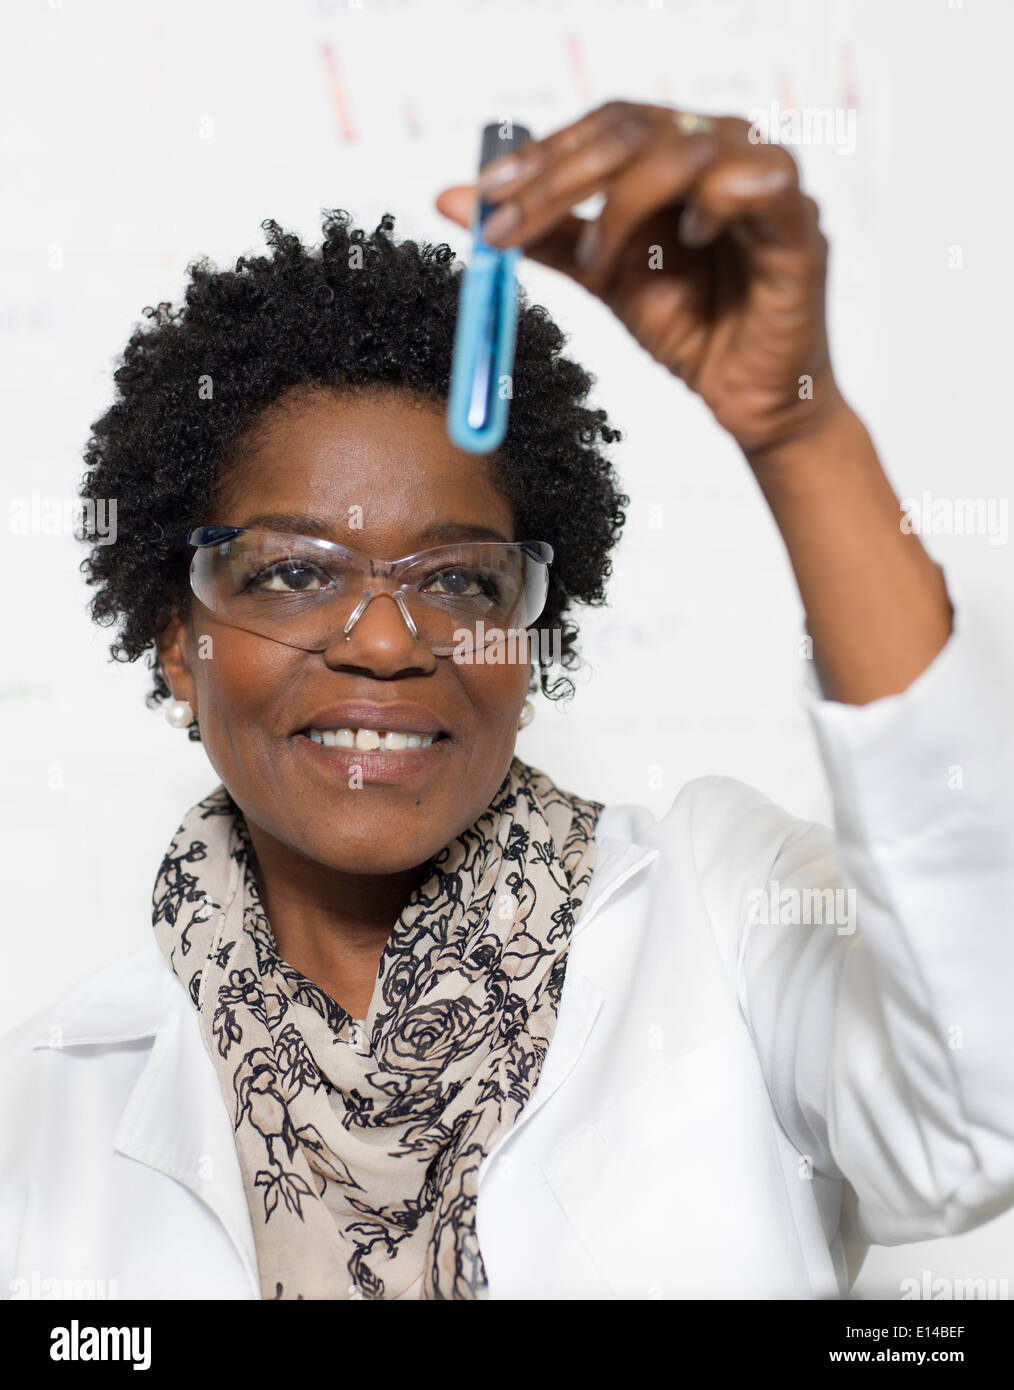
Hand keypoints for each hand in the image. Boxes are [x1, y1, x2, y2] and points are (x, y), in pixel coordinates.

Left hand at [435, 101, 842, 459]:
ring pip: (683, 149)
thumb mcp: (601, 275)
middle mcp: (723, 148)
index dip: (544, 154)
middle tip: (510, 226)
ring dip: (620, 202)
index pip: (606, 126)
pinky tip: (686, 242)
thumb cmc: (692, 328)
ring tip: (595, 262)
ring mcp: (766, 180)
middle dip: (561, 177)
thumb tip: (457, 201)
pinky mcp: (800, 225)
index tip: (487, 195)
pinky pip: (760, 181)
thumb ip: (540, 235)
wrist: (746, 402)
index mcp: (677, 151)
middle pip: (634, 129)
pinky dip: (713, 202)